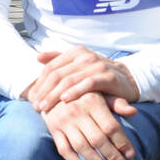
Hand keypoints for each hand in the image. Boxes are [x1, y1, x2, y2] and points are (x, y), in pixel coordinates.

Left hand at [24, 46, 139, 116]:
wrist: (127, 80)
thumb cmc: (98, 76)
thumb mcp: (78, 66)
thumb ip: (59, 60)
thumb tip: (38, 57)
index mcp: (76, 52)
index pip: (51, 67)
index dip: (39, 83)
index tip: (32, 98)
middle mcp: (85, 56)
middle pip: (57, 74)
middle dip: (44, 91)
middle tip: (35, 106)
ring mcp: (96, 65)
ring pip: (69, 80)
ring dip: (54, 95)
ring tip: (45, 107)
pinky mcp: (107, 76)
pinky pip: (87, 84)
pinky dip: (75, 92)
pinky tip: (65, 101)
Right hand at [39, 93, 135, 159]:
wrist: (52, 91)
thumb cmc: (83, 94)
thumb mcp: (100, 93)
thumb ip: (117, 103)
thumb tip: (133, 112)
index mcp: (92, 101)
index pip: (110, 127)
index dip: (122, 142)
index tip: (131, 155)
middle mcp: (77, 112)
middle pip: (98, 139)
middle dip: (113, 156)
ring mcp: (64, 122)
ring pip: (82, 147)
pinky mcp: (54, 130)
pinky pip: (64, 150)